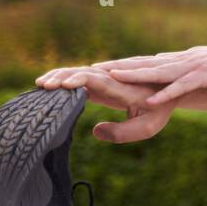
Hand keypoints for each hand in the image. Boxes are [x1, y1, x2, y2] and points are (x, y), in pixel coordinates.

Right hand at [35, 66, 173, 142]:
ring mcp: (104, 79)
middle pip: (80, 72)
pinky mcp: (100, 83)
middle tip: (42, 86)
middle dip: (61, 77)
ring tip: (39, 84)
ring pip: (77, 73)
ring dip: (59, 76)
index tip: (62, 85)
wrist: (167, 94)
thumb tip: (95, 131)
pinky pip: (79, 79)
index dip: (78, 79)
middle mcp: (109, 78)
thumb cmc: (157, 110)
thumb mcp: (147, 127)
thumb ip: (123, 132)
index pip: (95, 78)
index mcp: (120, 86)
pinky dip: (63, 80)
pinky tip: (49, 87)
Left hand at [94, 39, 206, 105]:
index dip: (120, 65)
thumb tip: (162, 64)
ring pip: (158, 72)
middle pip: (143, 65)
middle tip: (91, 69)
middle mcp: (179, 62)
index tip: (95, 67)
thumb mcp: (198, 66)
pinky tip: (151, 100)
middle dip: (117, 68)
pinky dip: (166, 93)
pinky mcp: (205, 76)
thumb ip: (180, 67)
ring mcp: (191, 68)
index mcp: (176, 62)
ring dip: (135, 75)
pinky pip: (182, 86)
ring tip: (113, 77)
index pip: (142, 63)